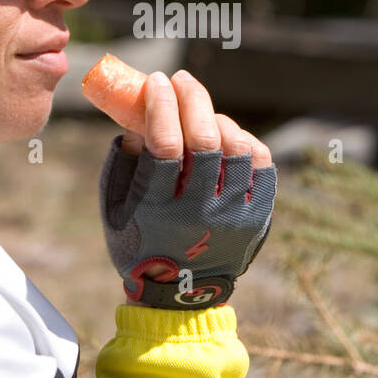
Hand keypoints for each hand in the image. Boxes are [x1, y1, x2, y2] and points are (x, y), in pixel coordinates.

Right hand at [98, 69, 276, 309]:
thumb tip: (140, 117)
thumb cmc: (140, 245)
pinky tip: (229, 134)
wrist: (181, 298)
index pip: (164, 144)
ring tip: (204, 112)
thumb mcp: (116, 210)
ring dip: (218, 119)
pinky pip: (261, 165)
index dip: (161, 104)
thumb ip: (122, 164)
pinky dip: (245, 142)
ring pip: (236, 148)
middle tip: (181, 79)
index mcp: (158, 211)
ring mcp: (233, 216)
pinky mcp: (257, 217)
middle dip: (191, 99)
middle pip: (204, 139)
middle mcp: (200, 213)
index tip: (155, 81)